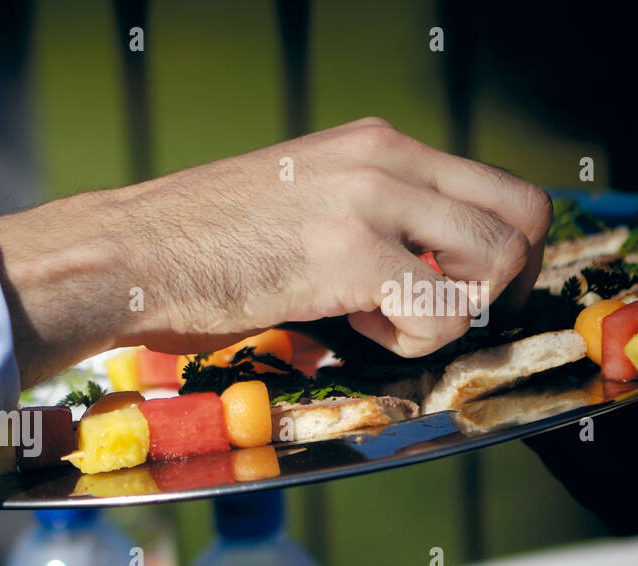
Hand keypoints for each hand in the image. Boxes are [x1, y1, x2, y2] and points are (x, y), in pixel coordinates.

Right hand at [0, 117, 550, 387]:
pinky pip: (440, 312)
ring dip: (457, 311)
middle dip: (502, 282)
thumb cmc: (194, 247)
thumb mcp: (297, 205)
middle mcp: (384, 159)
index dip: (499, 250)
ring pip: (496, 262)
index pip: (492, 187)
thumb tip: (414, 277)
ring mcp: (370, 203)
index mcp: (373, 144)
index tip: (465, 290)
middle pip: (520, 216)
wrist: (127, 256)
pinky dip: (416, 339)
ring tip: (386, 320)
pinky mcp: (349, 256)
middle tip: (449, 316)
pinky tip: (357, 327)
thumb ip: (365, 220)